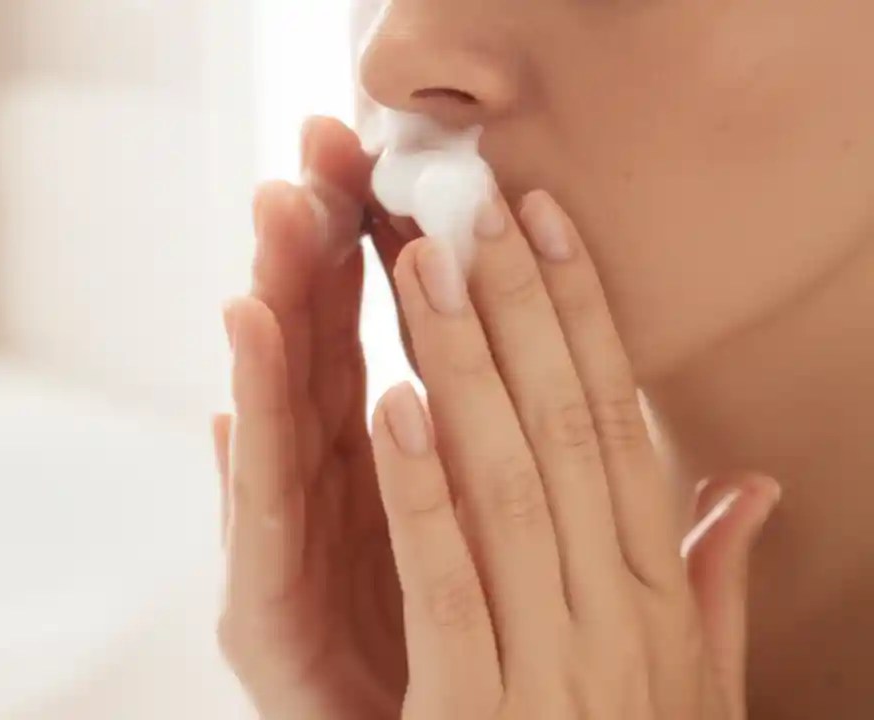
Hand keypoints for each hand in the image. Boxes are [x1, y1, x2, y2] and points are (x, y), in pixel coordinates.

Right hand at [214, 117, 406, 718]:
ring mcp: (280, 552)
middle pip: (312, 359)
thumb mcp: (441, 552)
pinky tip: (253, 369)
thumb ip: (413, 477)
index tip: (372, 165)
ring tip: (272, 230)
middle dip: (309, 253)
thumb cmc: (422, 665)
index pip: (359, 345)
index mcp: (368, 476)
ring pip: (277, 417)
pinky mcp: (261, 616)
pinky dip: (259, 440)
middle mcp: (316, 500)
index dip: (363, 254)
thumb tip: (355, 393)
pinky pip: (265, 517)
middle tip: (310, 157)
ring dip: (271, 318)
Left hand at [368, 188, 781, 717]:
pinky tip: (391, 409)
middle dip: (520, 313)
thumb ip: (713, 585)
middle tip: (471, 208)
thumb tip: (747, 487)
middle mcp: (620, 619)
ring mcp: (556, 667)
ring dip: (464, 371)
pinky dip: (423, 495)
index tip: (547, 227)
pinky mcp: (479, 715)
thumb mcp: (689, 687)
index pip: (621, 429)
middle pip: (568, 435)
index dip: (584, 319)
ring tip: (424, 272)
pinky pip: (452, 587)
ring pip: (511, 490)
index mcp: (659, 599)